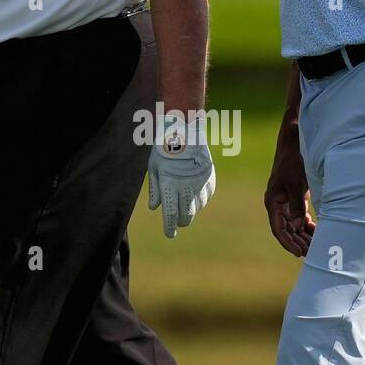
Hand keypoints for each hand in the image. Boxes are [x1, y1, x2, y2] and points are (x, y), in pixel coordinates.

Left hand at [147, 119, 214, 237]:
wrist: (185, 130)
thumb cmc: (164, 148)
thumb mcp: (154, 168)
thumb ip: (155, 189)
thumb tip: (155, 208)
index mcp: (170, 184)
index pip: (171, 214)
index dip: (170, 227)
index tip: (170, 234)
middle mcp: (187, 186)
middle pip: (187, 215)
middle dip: (181, 221)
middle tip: (176, 221)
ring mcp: (200, 182)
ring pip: (198, 207)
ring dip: (191, 209)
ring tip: (184, 204)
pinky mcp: (210, 177)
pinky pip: (207, 196)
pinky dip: (201, 199)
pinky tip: (195, 195)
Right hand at [265, 140, 315, 255]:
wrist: (295, 144)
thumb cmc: (294, 161)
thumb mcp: (296, 182)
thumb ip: (297, 204)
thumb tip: (299, 226)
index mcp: (273, 202)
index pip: (279, 229)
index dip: (289, 242)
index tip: (299, 253)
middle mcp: (277, 205)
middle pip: (287, 230)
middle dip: (298, 242)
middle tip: (312, 254)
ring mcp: (286, 203)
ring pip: (294, 226)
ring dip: (304, 237)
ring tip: (316, 247)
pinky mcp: (295, 199)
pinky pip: (300, 218)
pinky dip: (308, 227)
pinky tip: (317, 234)